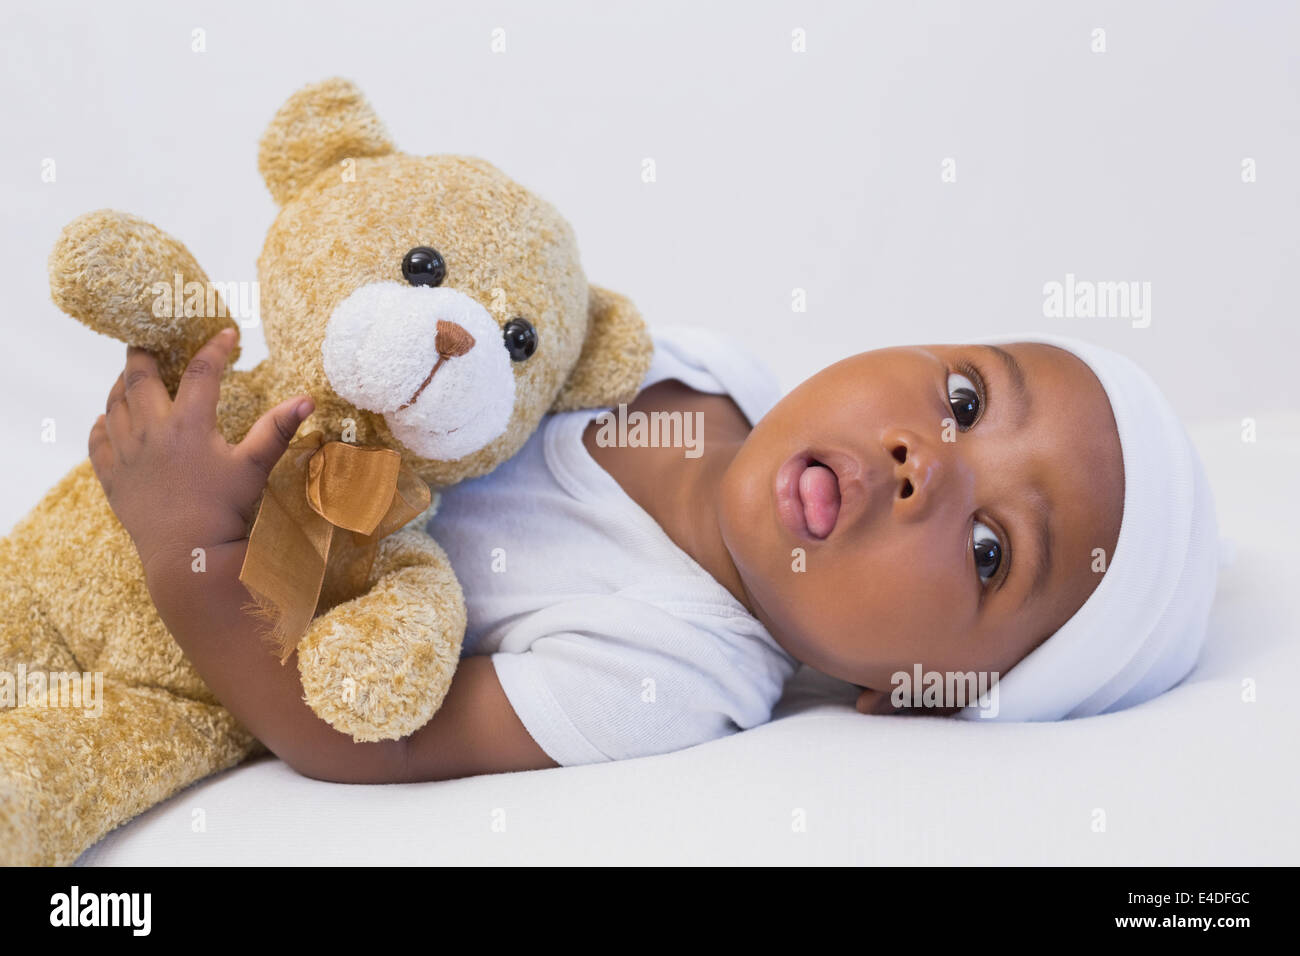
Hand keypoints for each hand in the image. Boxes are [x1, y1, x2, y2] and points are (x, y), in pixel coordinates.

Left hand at [88, 327, 314, 581]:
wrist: (188, 555)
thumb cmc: (225, 511)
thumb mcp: (255, 467)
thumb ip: (278, 429)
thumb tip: (308, 399)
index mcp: (189, 425)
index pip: (201, 372)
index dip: (215, 348)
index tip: (226, 333)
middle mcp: (151, 432)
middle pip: (139, 376)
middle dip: (145, 352)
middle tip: (150, 339)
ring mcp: (126, 453)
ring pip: (114, 403)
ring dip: (122, 383)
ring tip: (131, 375)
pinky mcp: (112, 476)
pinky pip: (97, 440)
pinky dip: (102, 422)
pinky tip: (109, 418)